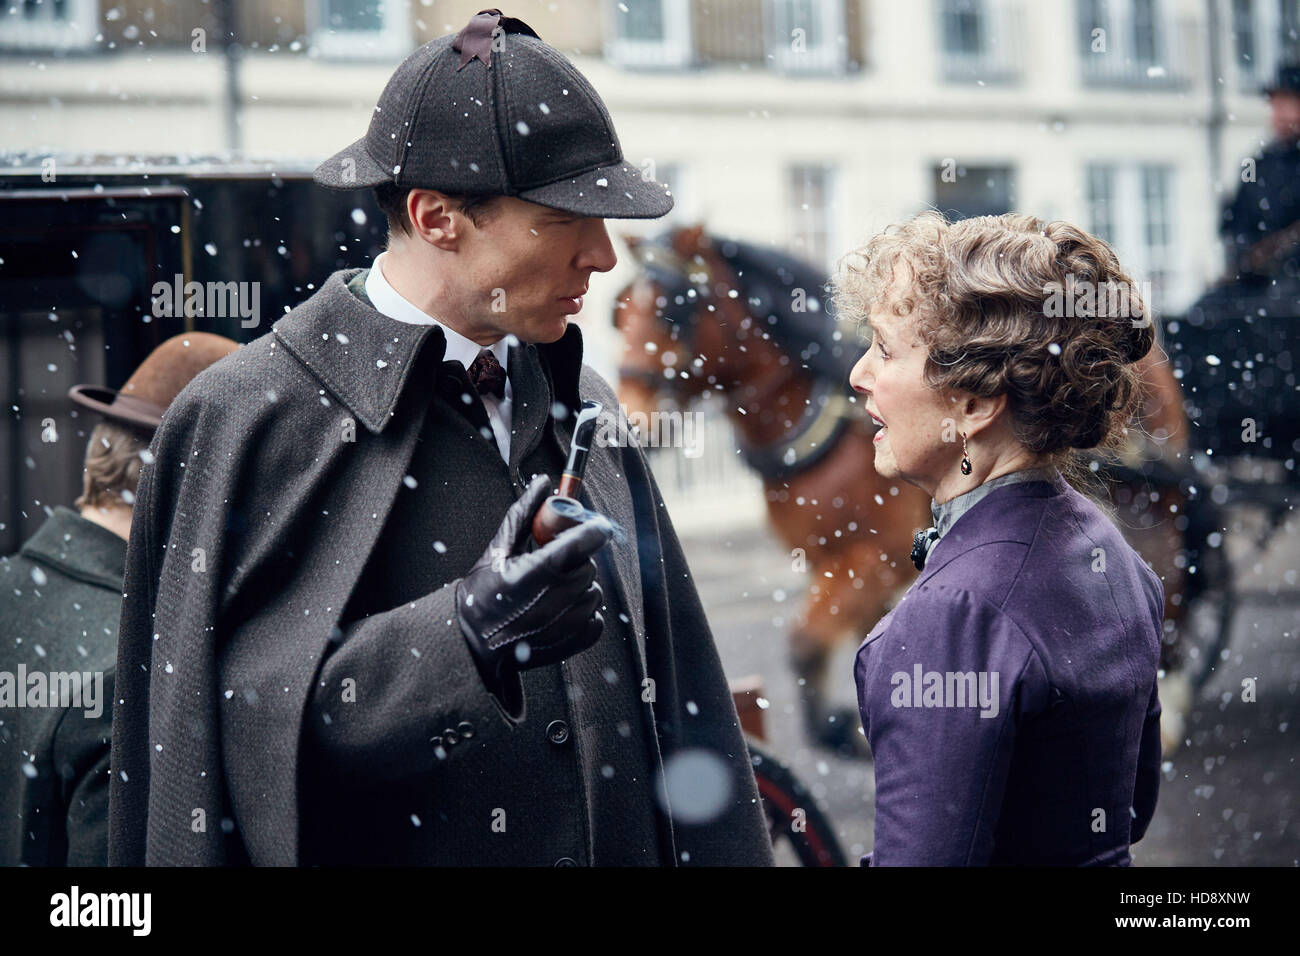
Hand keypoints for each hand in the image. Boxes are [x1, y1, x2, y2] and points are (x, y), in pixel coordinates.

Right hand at [456, 474, 611, 706]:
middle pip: (589, 568)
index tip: (595, 526)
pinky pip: (596, 620)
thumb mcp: (497, 550)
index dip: (593, 530)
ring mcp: (564, 626)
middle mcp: (551, 602)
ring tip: (555, 589)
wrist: (472, 641)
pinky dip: (585, 613)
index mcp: (532, 574)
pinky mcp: (573, 643)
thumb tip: (543, 484)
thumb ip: (525, 514)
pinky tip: (562, 609)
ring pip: (594, 593)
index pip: (580, 544)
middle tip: (557, 563)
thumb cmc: (482, 594)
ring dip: (581, 587)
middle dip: (577, 561)